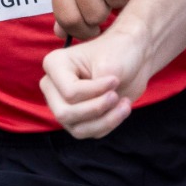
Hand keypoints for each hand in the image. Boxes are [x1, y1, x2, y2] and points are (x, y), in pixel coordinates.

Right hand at [41, 24, 152, 138]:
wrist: (132, 58)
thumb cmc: (119, 53)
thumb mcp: (109, 67)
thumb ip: (97, 91)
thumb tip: (93, 113)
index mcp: (54, 64)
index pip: (69, 93)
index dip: (96, 91)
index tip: (115, 80)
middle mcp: (53, 87)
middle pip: (65, 114)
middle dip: (96, 109)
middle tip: (116, 96)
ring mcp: (63, 104)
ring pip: (77, 129)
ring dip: (105, 120)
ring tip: (124, 105)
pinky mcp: (77, 118)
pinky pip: (89, 132)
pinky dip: (108, 124)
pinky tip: (121, 108)